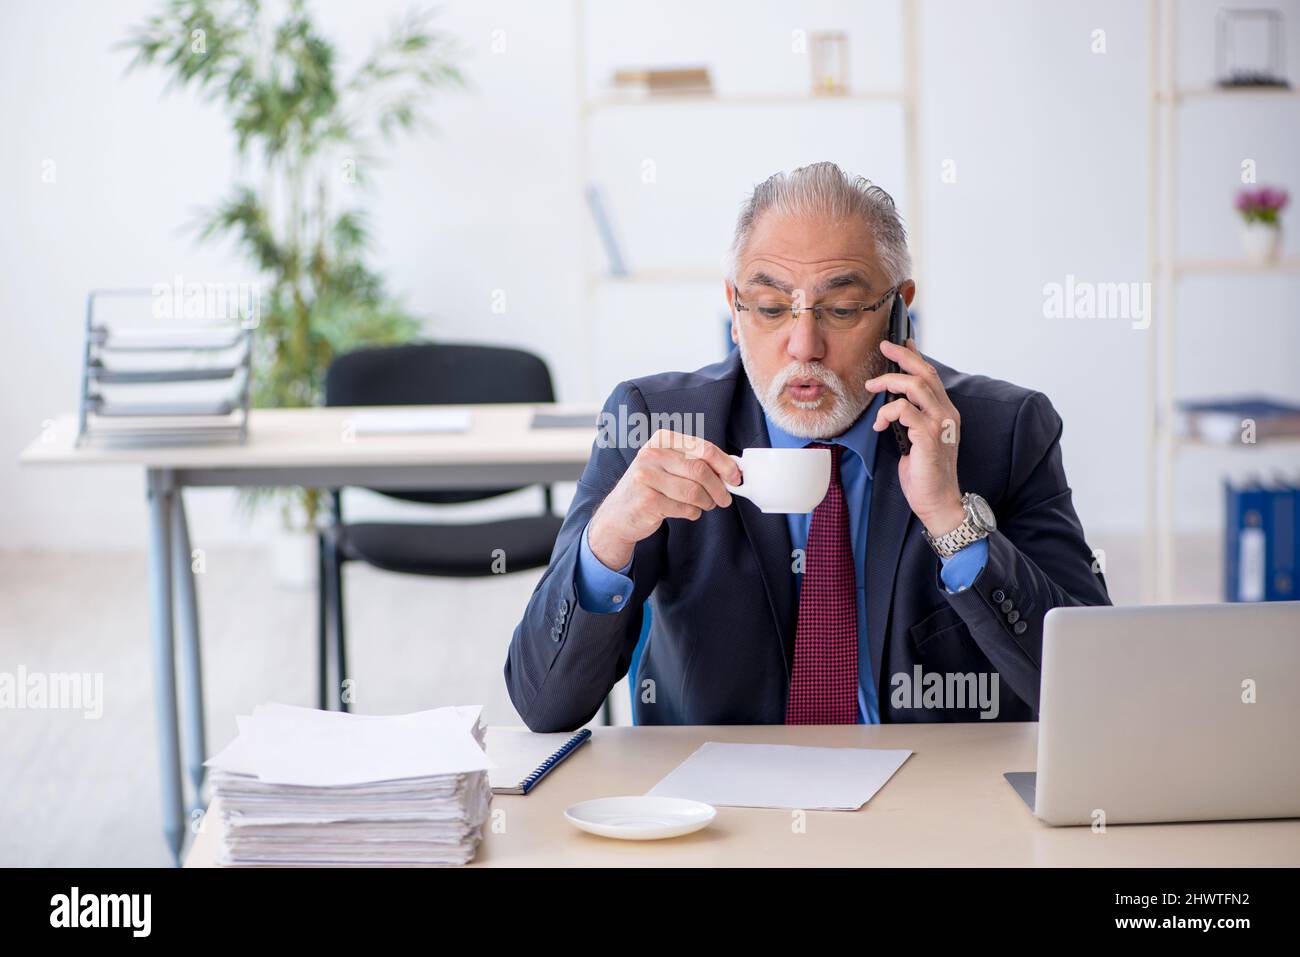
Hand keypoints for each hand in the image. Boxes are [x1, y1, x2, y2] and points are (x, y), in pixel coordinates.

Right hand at [587, 429, 741, 570]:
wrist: (618, 514)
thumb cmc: (651, 487)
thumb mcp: (668, 466)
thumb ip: (695, 462)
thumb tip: (732, 470)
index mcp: (662, 440)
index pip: (703, 448)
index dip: (725, 464)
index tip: (736, 478)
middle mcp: (651, 454)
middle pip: (700, 470)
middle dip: (719, 487)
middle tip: (725, 498)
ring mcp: (646, 477)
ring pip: (695, 491)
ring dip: (707, 502)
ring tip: (705, 505)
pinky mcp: (647, 500)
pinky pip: (685, 508)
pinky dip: (693, 513)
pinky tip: (687, 511)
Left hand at [866, 339, 965, 536]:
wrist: (938, 501)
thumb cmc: (925, 474)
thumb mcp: (917, 440)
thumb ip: (911, 420)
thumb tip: (892, 404)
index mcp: (945, 413)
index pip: (931, 376)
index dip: (916, 357)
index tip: (902, 342)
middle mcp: (946, 414)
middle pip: (925, 373)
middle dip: (902, 356)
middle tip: (884, 347)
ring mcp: (939, 424)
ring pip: (915, 386)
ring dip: (889, 382)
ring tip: (872, 387)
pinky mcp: (929, 437)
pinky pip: (904, 410)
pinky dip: (887, 413)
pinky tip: (879, 426)